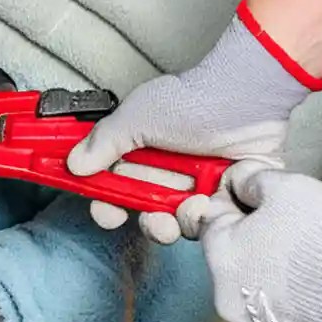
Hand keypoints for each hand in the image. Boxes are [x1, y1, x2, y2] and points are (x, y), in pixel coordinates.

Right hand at [67, 9, 315, 242]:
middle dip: (149, 223)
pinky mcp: (229, 198)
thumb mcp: (136, 116)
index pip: (114, 190)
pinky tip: (215, 202)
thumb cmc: (193, 98)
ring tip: (193, 204)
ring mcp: (199, 188)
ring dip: (182, 220)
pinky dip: (214, 219)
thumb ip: (103, 141)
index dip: (108, 205)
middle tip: (156, 218)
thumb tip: (75, 164)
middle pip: (147, 214)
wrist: (246, 97)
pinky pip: (216, 223)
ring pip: (180, 224)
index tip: (108, 213)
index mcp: (140, 156)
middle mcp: (167, 175)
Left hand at [186, 162, 321, 321]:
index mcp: (220, 258)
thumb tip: (239, 182)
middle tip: (296, 229)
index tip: (258, 197)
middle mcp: (228, 301)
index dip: (236, 203)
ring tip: (317, 264)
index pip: (213, 221)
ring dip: (279, 279)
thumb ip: (252, 179)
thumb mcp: (285, 187)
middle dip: (258, 242)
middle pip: (236, 261)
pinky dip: (302, 309)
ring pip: (260, 295)